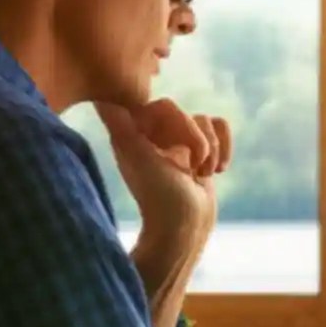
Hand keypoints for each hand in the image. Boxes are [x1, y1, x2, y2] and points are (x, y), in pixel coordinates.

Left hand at [96, 98, 231, 258]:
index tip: (173, 152)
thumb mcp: (138, 159)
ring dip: (211, 151)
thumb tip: (101, 98)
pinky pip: (220, 127)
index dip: (177, 126)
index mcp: (133, 132)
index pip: (165, 105)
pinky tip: (217, 171)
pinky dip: (224, 149)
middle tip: (189, 168)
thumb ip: (121, 126)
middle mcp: (154, 134)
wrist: (186, 228)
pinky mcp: (200, 150)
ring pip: (206, 122)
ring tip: (200, 174)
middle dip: (198, 143)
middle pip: (188, 114)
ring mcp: (178, 141)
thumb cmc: (160, 198)